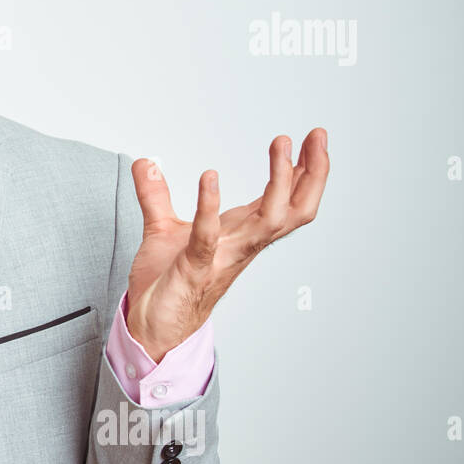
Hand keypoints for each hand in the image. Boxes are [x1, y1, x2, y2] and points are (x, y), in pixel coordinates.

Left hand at [125, 128, 329, 360]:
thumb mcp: (162, 229)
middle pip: (294, 210)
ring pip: (269, 222)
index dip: (304, 171)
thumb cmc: (167, 283)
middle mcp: (241, 245)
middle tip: (318, 136)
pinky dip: (210, 207)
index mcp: (241, 234)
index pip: (285, 200)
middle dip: (312, 173)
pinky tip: (210, 177)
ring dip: (279, 182)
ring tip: (281, 145)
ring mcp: (222, 257)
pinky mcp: (194, 268)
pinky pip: (208, 236)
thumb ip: (155, 195)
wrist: (151, 327)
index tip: (313, 138)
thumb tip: (145, 162)